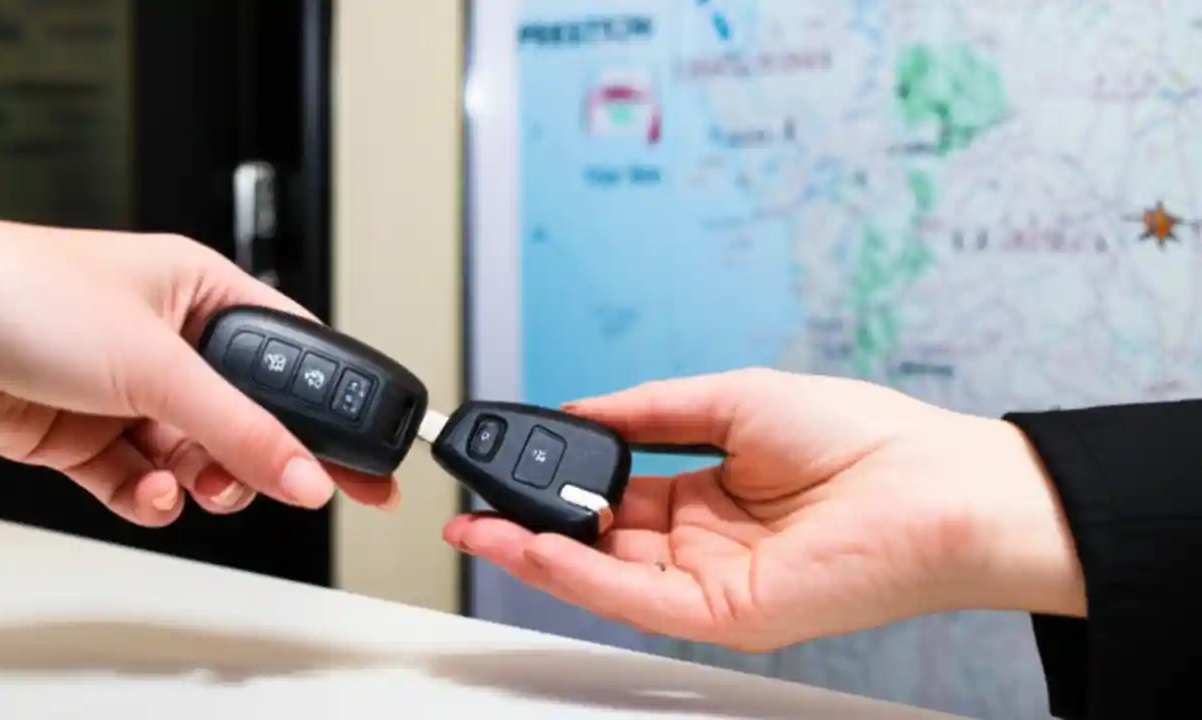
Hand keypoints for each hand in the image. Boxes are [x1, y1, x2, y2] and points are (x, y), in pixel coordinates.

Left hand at [0, 214, 395, 526]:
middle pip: (247, 416)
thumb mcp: (157, 363)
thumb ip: (242, 429)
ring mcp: (125, 391)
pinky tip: (150, 490)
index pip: (293, 356)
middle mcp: (169, 340)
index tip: (368, 459)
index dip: (332, 409)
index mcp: (203, 291)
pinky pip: (142, 480)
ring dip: (204, 481)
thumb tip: (307, 474)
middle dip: (259, 457)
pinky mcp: (82, 434)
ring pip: (198, 456)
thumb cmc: (19, 291)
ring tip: (195, 484)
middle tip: (286, 487)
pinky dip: (153, 496)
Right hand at [444, 368, 1084, 652]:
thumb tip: (580, 408)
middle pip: (599, 538)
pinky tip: (530, 546)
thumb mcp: (732, 399)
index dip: (562, 480)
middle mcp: (704, 543)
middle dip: (534, 520)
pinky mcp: (723, 615)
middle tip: (476, 498)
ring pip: (604, 574)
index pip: (616, 493)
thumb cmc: (860, 437)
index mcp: (711, 493)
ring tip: (477, 524)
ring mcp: (711, 582)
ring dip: (537, 550)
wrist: (937, 485)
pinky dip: (576, 574)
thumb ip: (648, 410)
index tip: (515, 459)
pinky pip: (632, 598)